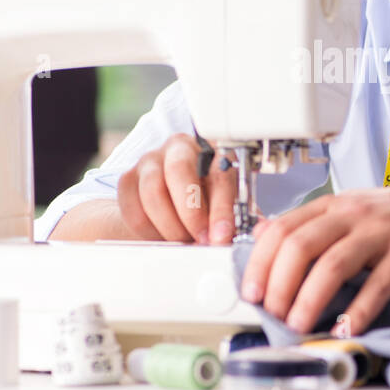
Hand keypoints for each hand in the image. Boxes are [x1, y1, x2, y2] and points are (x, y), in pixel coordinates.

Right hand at [115, 132, 255, 243]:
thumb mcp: (228, 206)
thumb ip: (241, 218)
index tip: (221, 236)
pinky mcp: (128, 178)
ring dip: (169, 224)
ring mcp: (151, 160)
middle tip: (199, 239)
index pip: (219, 174)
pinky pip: (132, 205)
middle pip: (179, 170)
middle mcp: (180, 148)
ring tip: (182, 241)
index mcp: (213, 151)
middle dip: (190, 213)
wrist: (169, 203)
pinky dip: (147, 229)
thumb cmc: (206, 203)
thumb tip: (260, 232)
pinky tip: (162, 238)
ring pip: (153, 190)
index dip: (221, 208)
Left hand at [239, 177, 389, 335]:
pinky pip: (379, 283)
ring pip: (334, 263)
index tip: (250, 293)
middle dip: (279, 284)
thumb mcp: (349, 213)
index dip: (259, 263)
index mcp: (331, 205)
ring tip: (299, 325)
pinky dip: (358, 310)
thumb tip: (263, 239)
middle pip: (300, 245)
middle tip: (273, 314)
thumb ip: (310, 227)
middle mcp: (351, 213)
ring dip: (310, 299)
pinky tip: (346, 329)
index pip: (281, 229)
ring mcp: (381, 231)